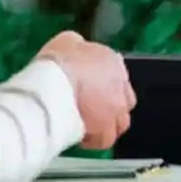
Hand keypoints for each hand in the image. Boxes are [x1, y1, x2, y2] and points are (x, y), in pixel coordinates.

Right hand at [37, 31, 136, 148]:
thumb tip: (76, 49)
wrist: (55, 84)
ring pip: (119, 124)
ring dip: (107, 126)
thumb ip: (78, 47)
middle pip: (125, 102)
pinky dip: (94, 140)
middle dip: (113, 107)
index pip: (120, 78)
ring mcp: (115, 110)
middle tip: (94, 111)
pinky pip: (104, 140)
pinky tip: (81, 137)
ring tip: (89, 128)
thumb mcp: (68, 41)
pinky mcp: (105, 130)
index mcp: (114, 63)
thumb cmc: (60, 61)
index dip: (107, 87)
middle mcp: (120, 87)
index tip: (93, 92)